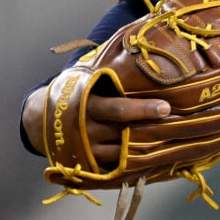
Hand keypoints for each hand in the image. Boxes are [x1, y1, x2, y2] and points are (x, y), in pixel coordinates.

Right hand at [22, 84, 170, 163]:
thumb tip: (138, 49)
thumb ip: (106, 73)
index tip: (166, 107)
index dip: (142, 109)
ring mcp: (89, 152)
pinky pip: (117, 170)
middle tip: (180, 127)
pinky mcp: (91, 167)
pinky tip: (161, 163)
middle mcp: (87, 131)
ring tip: (179, 146)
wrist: (38, 121)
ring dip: (150, 152)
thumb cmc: (72, 93)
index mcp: (86, 106)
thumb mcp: (83, 79)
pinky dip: (138, 169)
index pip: (117, 109)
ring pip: (123, 156)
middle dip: (153, 131)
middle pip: (125, 134)